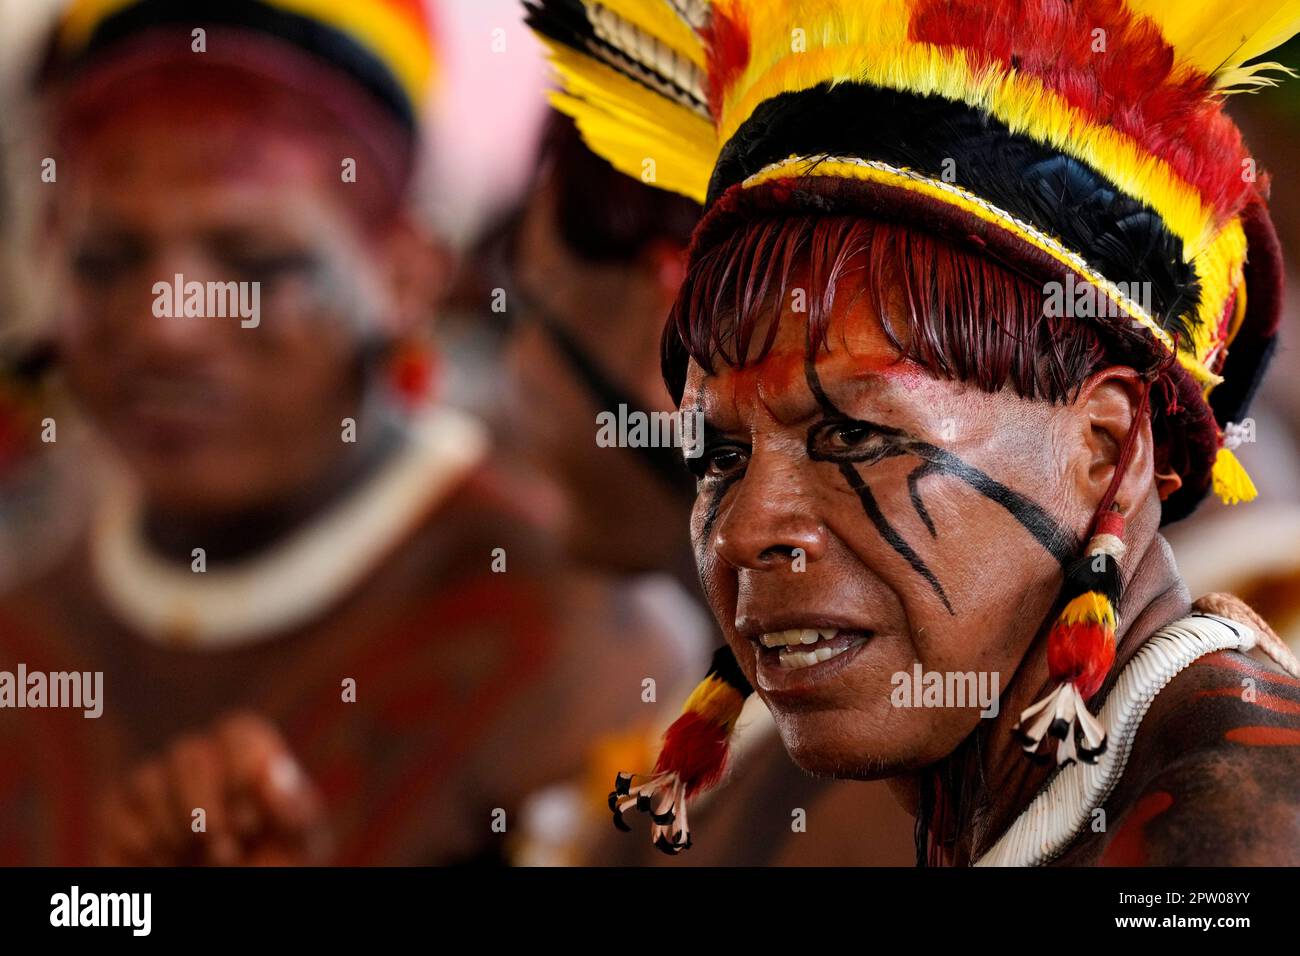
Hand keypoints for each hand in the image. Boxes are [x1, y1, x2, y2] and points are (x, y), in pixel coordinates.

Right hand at [96, 712, 329, 865]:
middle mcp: (200, 758)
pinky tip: (165, 864)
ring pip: (147, 779)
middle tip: (225, 853)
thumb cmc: (273, 865)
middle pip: (188, 752)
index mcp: (249, 752)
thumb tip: (269, 771)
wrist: (231, 898)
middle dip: (204, 808)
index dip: (240, 774)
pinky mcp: (119, 812)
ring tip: (197, 859)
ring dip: (174, 828)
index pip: (237, 730)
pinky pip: (115, 810)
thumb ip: (297, 808)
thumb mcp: (299, 843)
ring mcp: (155, 782)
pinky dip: (141, 843)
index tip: (250, 824)